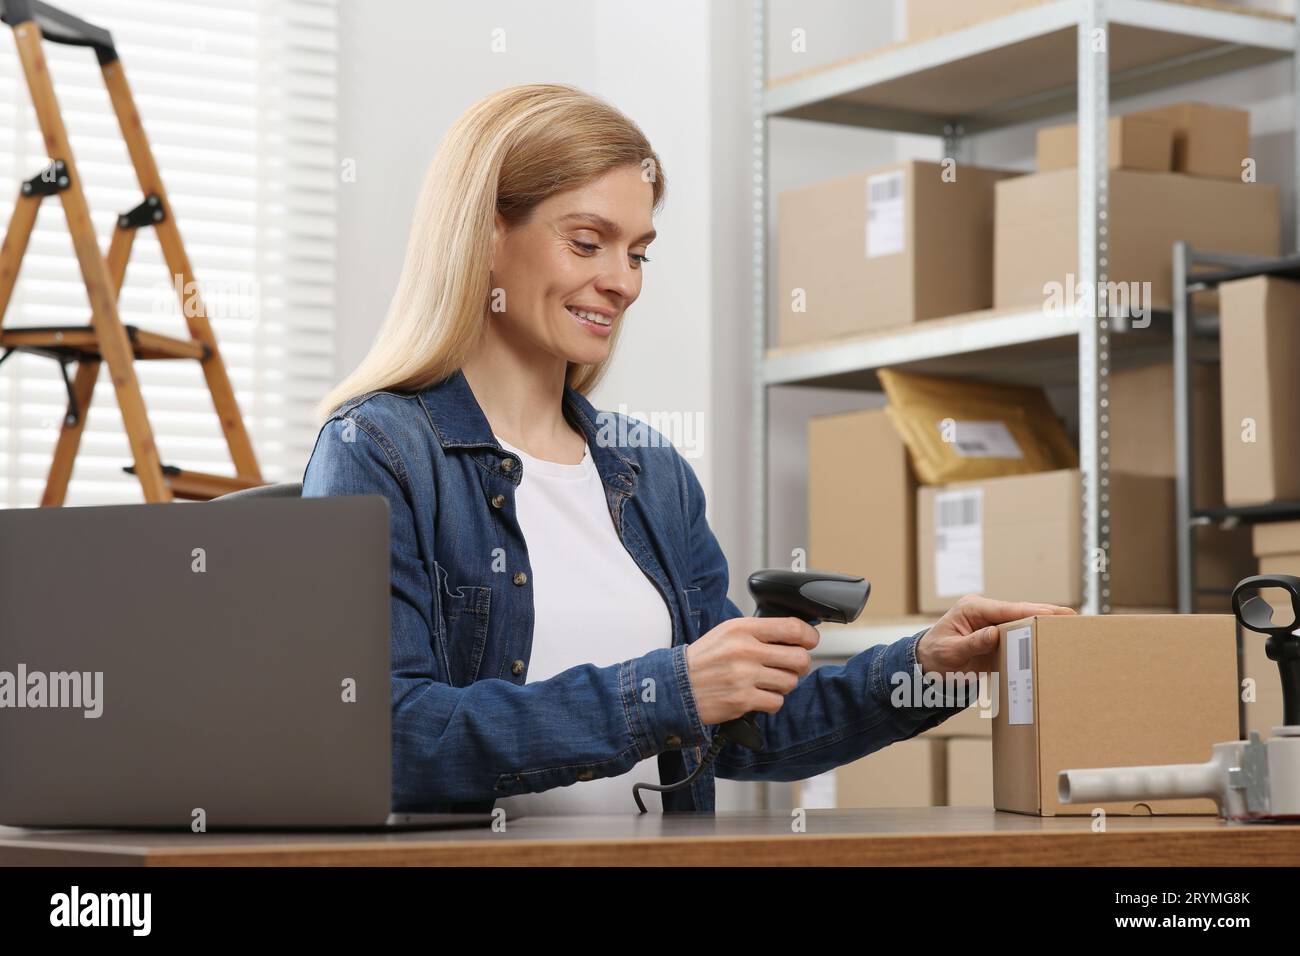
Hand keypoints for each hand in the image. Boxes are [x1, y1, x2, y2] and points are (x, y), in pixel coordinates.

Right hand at [684, 616, 818, 724]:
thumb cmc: (704, 659)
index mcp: (742, 628)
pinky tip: (757, 695)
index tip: (809, 641)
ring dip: (783, 684)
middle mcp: (745, 650)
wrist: (676, 686)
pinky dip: (771, 701)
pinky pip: (776, 702)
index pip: (792, 628)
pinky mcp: (743, 700)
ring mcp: (744, 676)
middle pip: (799, 658)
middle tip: (791, 667)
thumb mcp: (727, 632)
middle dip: (800, 665)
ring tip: (767, 681)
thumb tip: (794, 635)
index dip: (809, 636)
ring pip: (790, 682)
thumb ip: (758, 631)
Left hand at [917, 593, 1074, 675]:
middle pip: (1019, 611)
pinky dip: (1033, 638)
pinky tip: (1050, 641)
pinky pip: (1017, 636)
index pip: (1006, 609)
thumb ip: (972, 643)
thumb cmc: (934, 656)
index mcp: (972, 608)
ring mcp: (991, 624)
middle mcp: (984, 612)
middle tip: (1072, 617)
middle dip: (1045, 614)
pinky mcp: (995, 637)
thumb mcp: (950, 651)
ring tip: (1068, 627)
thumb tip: (994, 633)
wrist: (925, 667)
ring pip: (1021, 622)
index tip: (1054, 613)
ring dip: (1042, 625)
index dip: (1032, 610)